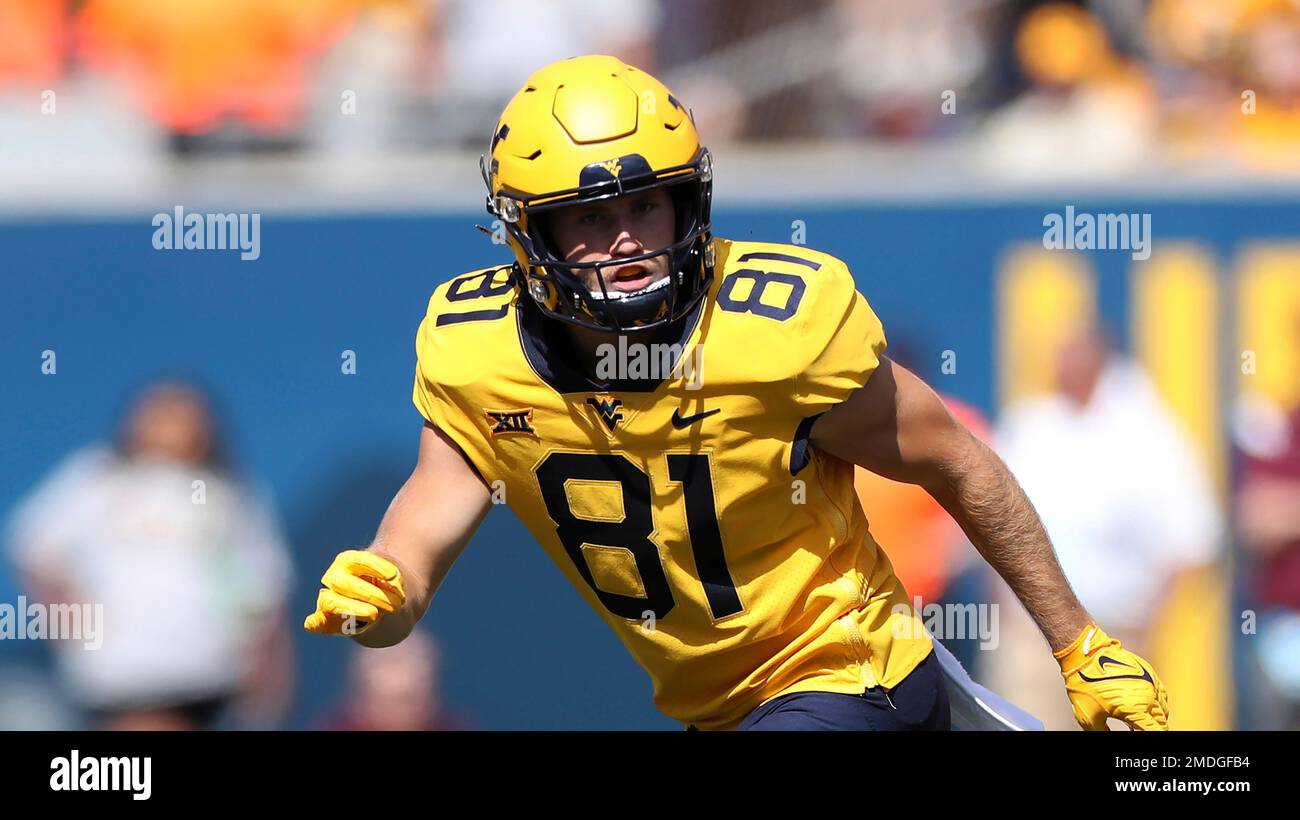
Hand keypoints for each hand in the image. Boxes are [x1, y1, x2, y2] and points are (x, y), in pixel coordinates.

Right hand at [303, 550, 405, 635]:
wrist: (377, 604)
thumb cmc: (384, 587)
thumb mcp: (392, 582)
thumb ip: (393, 584)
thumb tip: (393, 585)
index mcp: (348, 561)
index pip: (359, 560)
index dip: (376, 566)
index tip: (393, 575)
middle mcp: (334, 577)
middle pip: (346, 584)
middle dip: (373, 594)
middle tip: (397, 604)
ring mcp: (327, 597)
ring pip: (331, 601)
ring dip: (354, 609)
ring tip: (375, 615)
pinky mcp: (325, 618)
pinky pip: (315, 620)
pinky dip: (314, 622)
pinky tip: (314, 624)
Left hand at [1054, 624, 1169, 730]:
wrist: (1083, 653)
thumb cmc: (1083, 684)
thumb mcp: (1088, 716)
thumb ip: (1102, 732)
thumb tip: (1107, 737)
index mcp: (1135, 709)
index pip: (1155, 731)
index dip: (1150, 737)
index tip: (1138, 735)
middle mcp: (1148, 695)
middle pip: (1161, 721)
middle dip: (1152, 728)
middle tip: (1136, 730)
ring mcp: (1150, 682)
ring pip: (1163, 707)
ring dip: (1155, 716)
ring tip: (1137, 720)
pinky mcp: (1147, 671)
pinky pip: (1160, 691)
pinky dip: (1155, 702)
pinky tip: (1143, 705)